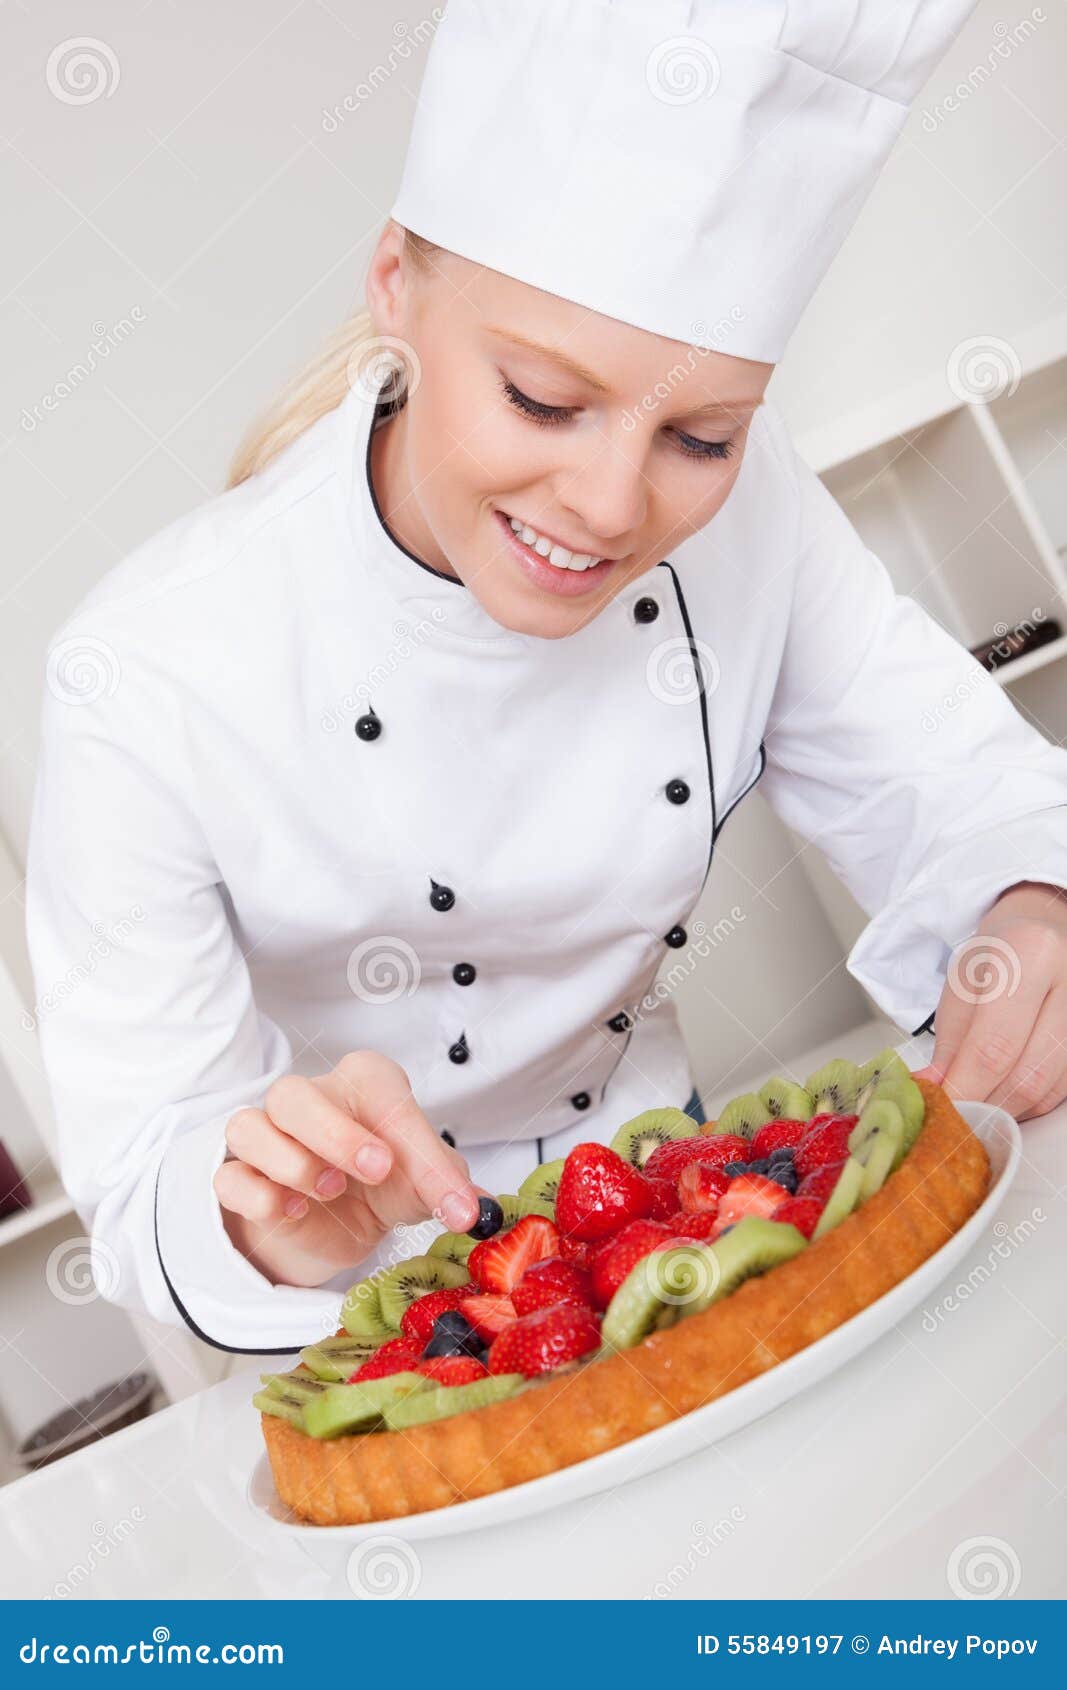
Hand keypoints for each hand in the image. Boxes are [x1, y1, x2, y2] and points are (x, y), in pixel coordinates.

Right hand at [214, 1050, 481, 1285]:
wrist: (343, 1226)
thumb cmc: (385, 1184)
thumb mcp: (423, 1183)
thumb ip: (447, 1186)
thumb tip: (473, 1212)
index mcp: (362, 1084)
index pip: (374, 1084)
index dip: (402, 1129)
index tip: (418, 1174)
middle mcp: (309, 1099)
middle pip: (293, 1094)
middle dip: (333, 1134)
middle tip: (375, 1171)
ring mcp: (266, 1136)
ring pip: (248, 1127)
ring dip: (289, 1163)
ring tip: (328, 1192)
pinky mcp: (239, 1177)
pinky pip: (229, 1176)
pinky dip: (258, 1195)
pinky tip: (292, 1212)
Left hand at [914, 880, 1066, 1120]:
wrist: (1041, 935)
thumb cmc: (997, 959)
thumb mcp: (961, 988)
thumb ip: (949, 1044)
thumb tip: (935, 1091)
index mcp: (1032, 955)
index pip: (996, 1043)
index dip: (966, 1087)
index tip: (941, 1111)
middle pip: (1028, 1075)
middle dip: (986, 1105)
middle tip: (954, 1117)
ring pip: (1048, 1090)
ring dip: (1006, 1109)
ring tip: (975, 1105)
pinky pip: (1061, 1091)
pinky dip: (1027, 1104)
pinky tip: (1004, 1096)